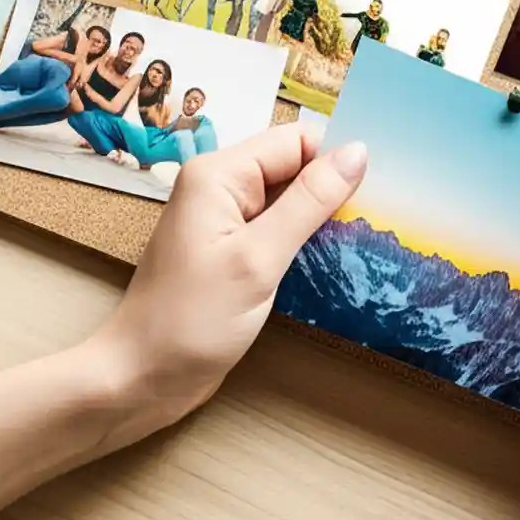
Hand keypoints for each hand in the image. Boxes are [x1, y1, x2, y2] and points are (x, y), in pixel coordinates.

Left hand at [91, 124, 366, 418]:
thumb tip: (358, 152)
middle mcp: (220, 189)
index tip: (377, 193)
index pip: (294, 141)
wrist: (142, 377)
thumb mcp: (258, 258)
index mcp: (219, 175)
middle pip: (292, 168)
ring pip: (289, 203)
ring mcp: (224, 224)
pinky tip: (331, 266)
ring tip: (361, 246)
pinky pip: (277, 234)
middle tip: (376, 224)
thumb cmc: (193, 319)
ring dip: (321, 222)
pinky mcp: (231, 256)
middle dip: (332, 191)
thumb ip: (309, 203)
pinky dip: (304, 246)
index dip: (334, 160)